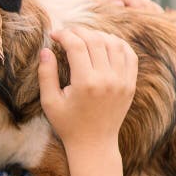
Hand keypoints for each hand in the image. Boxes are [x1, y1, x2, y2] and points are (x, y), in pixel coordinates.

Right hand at [38, 28, 137, 151]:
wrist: (94, 144)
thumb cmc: (68, 124)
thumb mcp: (49, 101)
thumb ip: (46, 74)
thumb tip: (46, 50)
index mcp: (85, 83)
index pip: (77, 46)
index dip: (64, 35)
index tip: (54, 34)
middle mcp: (107, 79)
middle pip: (95, 40)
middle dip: (79, 31)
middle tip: (67, 32)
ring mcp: (122, 81)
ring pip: (114, 43)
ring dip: (98, 35)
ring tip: (84, 37)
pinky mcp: (130, 84)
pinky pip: (129, 55)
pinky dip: (118, 43)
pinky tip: (105, 43)